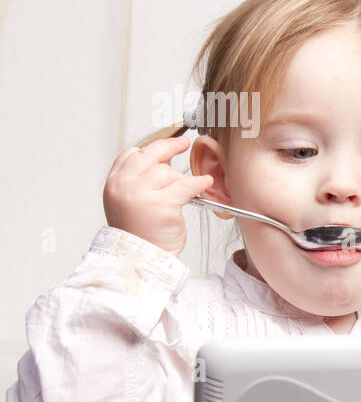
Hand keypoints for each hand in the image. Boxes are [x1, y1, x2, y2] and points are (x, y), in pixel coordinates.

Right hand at [103, 136, 212, 256]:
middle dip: (168, 146)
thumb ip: (138, 181)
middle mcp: (124, 186)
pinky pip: (186, 185)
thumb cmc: (139, 233)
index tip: (164, 146)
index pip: (130, 155)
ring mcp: (141, 194)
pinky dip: (199, 183)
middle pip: (149, 155)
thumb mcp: (128, 203)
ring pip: (168, 172)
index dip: (150, 149)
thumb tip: (163, 161)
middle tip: (183, 142)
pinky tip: (205, 182)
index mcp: (114, 184)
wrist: (139, 259)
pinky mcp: (162, 204)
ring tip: (181, 195)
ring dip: (180, 181)